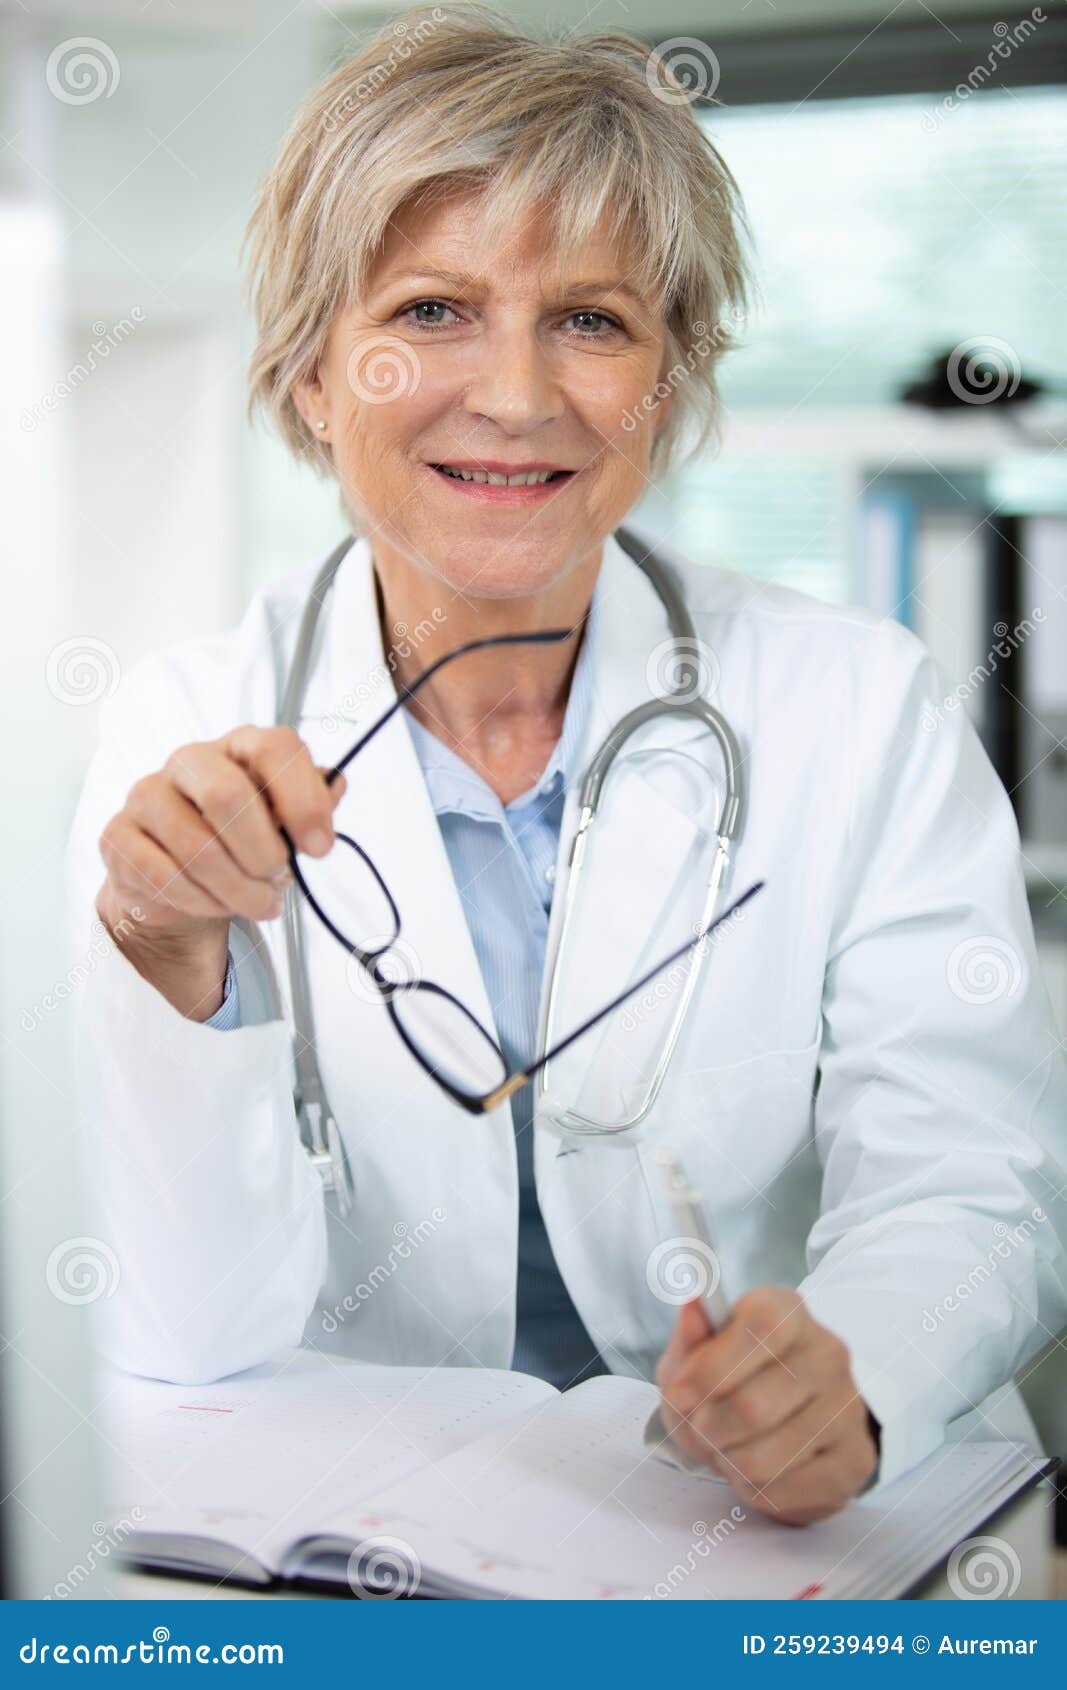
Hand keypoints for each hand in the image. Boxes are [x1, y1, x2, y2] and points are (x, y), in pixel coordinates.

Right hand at [96, 726, 345, 1018]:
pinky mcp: (118, 836)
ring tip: (258, 904)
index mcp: (238, 746)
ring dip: (238, 890)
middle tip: (279, 881)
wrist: (178, 880)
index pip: (274, 747)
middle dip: (262, 853)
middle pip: (226, 795)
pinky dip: (202, 902)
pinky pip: (164, 876)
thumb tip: (337, 783)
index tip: (320, 848)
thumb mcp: (283, 824)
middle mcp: (189, 760)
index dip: (303, 799)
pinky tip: (217, 906)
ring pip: (197, 848)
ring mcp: (146, 794)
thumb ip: (311, 806)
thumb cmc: (240, 843)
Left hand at [655, 1288, 878, 1524]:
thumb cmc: (731, 1379)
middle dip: (708, 1429)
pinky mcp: (854, 1460)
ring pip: (763, 1458)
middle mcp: (828, 1354)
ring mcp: (848, 1408)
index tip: (679, 1392)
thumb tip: (693, 1306)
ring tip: (727, 1448)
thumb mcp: (697, 1356)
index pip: (761, 1328)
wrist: (786, 1420)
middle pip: (752, 1407)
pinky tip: (756, 1469)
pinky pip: (782, 1492)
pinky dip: (752, 1489)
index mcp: (789, 1313)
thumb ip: (690, 1339)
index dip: (712, 1366)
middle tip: (700, 1429)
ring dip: (727, 1462)